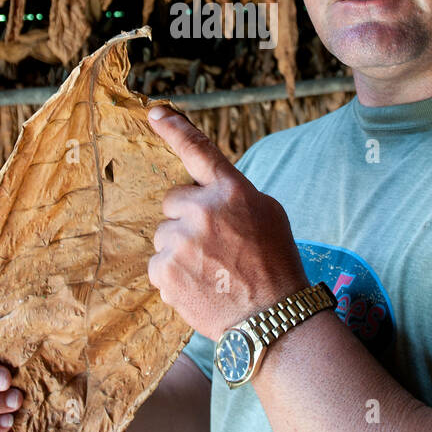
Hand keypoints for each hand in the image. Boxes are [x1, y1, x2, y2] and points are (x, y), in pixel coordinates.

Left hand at [146, 107, 308, 340]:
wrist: (272, 318)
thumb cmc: (275, 265)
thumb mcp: (268, 214)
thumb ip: (234, 196)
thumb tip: (205, 192)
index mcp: (232, 191)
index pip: (199, 151)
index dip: (175, 129)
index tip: (155, 112)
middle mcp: (203, 210)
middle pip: (173, 202)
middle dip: (187, 219)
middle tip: (214, 246)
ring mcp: (181, 241)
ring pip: (165, 235)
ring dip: (180, 250)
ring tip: (211, 272)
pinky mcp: (165, 270)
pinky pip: (157, 264)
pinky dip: (172, 276)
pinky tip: (198, 287)